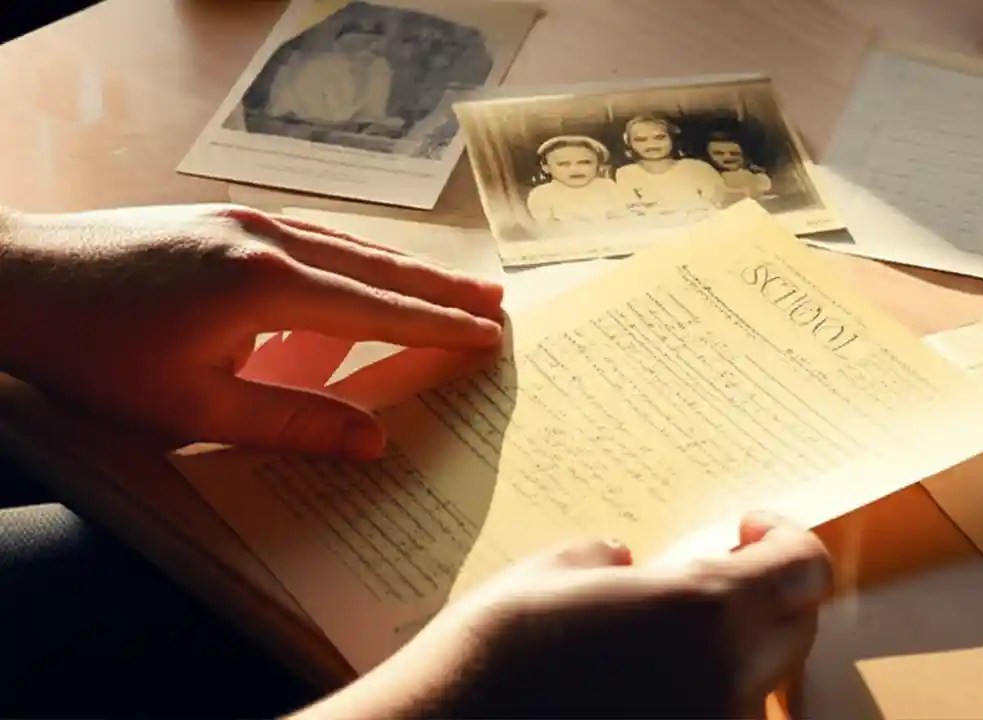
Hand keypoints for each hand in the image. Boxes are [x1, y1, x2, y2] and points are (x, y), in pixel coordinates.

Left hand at [0, 204, 502, 458]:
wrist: (14, 278)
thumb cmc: (96, 352)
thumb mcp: (192, 407)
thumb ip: (290, 423)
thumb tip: (372, 442)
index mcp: (267, 286)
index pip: (377, 309)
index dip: (436, 327)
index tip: (488, 335)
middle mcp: (266, 240)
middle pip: (375, 266)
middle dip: (439, 286)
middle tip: (495, 299)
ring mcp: (243, 222)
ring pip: (346, 244)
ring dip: (402, 266)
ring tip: (450, 282)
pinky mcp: (221, 221)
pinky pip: (311, 233)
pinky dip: (354, 252)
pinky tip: (364, 262)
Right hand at [298, 512, 832, 718]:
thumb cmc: (492, 650)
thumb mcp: (552, 571)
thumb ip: (614, 561)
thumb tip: (626, 565)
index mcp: (704, 612)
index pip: (804, 570)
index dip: (786, 538)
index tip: (748, 528)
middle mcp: (726, 681)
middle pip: (796, 625)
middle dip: (766, 589)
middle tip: (714, 567)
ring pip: (757, 680)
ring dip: (733, 644)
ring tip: (666, 630)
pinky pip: (716, 715)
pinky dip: (700, 689)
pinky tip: (641, 677)